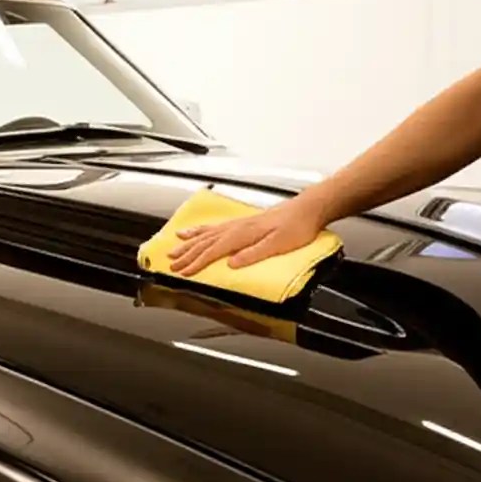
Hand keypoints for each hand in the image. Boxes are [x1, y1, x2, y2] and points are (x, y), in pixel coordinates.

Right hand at [168, 196, 329, 275]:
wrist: (309, 208)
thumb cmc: (297, 226)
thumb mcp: (278, 245)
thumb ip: (254, 254)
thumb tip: (232, 264)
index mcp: (243, 234)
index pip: (214, 250)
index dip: (197, 262)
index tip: (183, 272)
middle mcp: (237, 227)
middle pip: (206, 241)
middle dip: (187, 254)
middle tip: (171, 264)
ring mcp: (239, 223)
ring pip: (207, 233)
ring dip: (190, 241)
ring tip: (174, 246)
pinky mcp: (244, 222)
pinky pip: (215, 226)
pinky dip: (202, 229)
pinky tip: (197, 230)